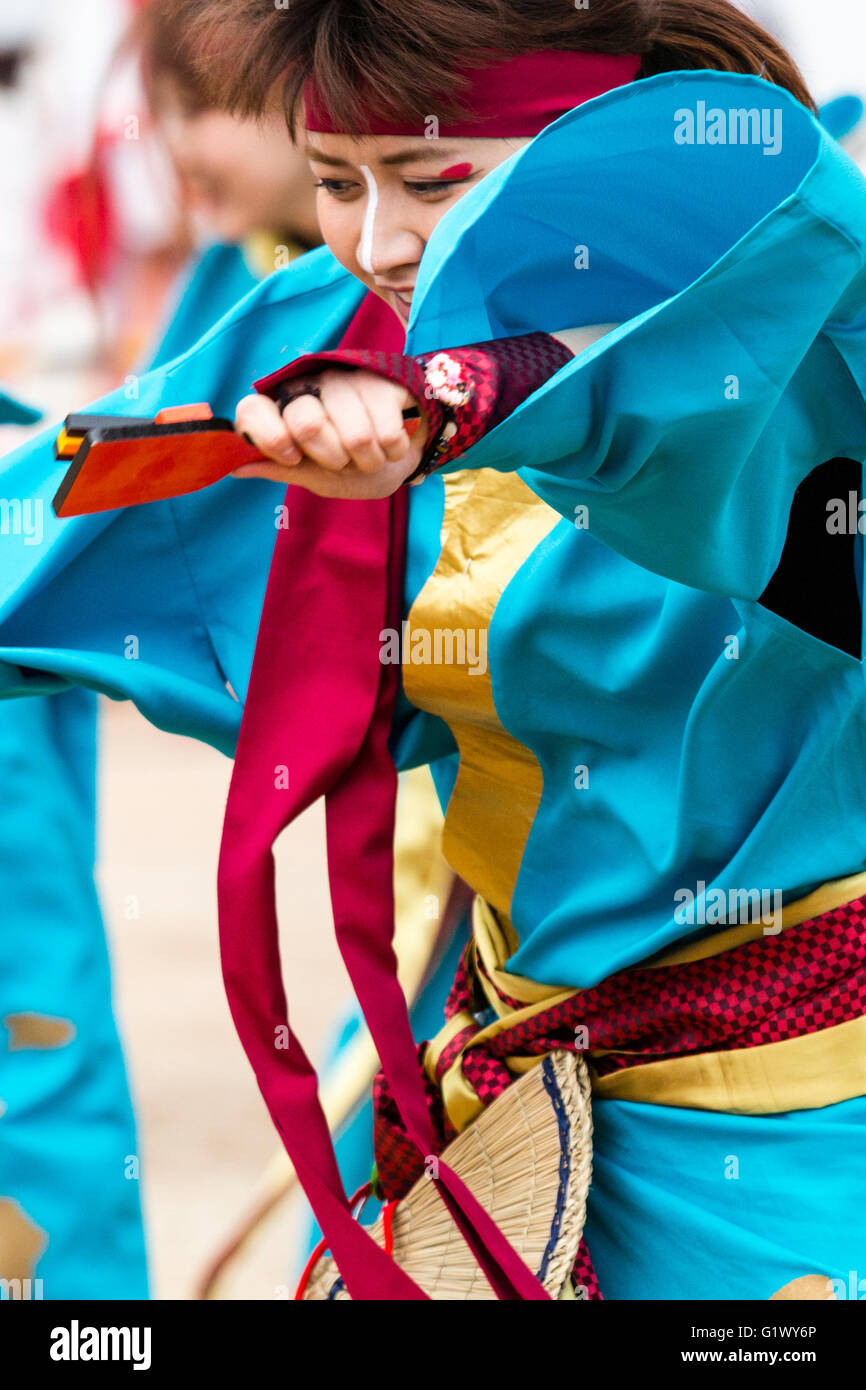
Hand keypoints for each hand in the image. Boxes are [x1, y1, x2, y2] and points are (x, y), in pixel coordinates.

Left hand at [232, 368, 426, 497]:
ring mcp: (343, 378)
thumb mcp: (315, 476)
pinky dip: (392, 451)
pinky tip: (390, 443)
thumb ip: (281, 470)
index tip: (291, 456)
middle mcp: (305, 385)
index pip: (252, 410)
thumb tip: (237, 467)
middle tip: (344, 460)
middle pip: (306, 424)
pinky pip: (387, 433)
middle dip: (334, 458)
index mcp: (280, 409)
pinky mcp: (380, 379)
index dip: (269, 437)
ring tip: (370, 455)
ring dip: (368, 460)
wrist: (401, 454)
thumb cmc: (351, 468)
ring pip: (354, 435)